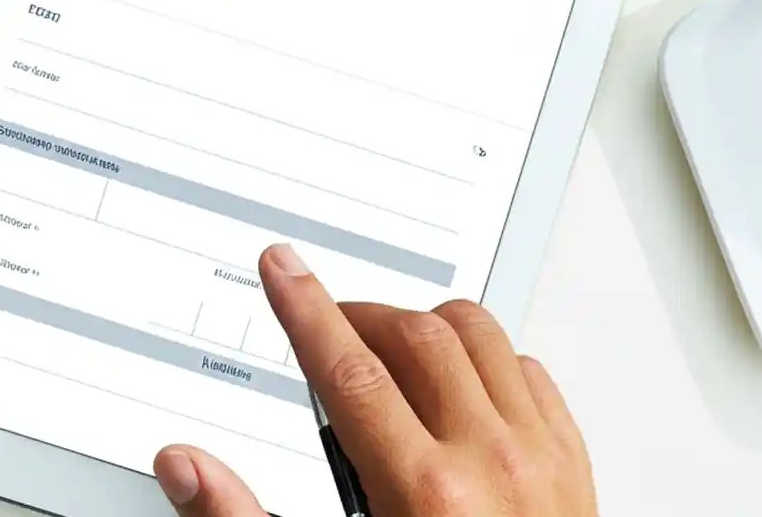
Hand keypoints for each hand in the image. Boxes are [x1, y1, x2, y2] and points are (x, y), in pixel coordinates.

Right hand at [153, 245, 594, 515]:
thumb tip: (186, 466)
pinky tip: (459, 383)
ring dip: (425, 327)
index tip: (281, 267)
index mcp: (422, 493)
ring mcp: (541, 460)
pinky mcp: (574, 468)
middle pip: (413, 337)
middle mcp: (490, 463)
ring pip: (479, 336)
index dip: (303, 307)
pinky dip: (489, 359)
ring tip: (387, 348)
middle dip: (357, 315)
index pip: (345, 368)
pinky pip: (530, 373)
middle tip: (323, 326)